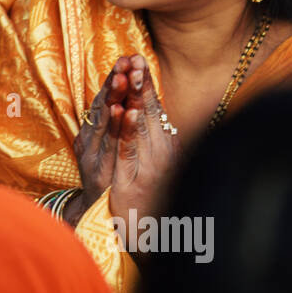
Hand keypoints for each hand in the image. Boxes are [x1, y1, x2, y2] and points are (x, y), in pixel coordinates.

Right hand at [73, 56, 136, 208]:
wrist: (98, 216)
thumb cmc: (106, 181)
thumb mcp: (108, 150)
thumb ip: (114, 127)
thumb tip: (126, 99)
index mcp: (92, 133)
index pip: (105, 100)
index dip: (114, 79)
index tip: (127, 58)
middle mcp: (89, 141)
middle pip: (102, 106)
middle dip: (114, 81)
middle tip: (125, 60)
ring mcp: (93, 156)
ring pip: (104, 121)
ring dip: (114, 97)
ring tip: (123, 77)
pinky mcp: (100, 171)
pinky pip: (112, 146)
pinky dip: (118, 127)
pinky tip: (125, 111)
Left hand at [108, 55, 181, 244]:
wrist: (142, 235)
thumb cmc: (148, 193)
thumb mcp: (152, 160)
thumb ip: (151, 133)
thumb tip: (141, 103)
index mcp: (164, 144)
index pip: (154, 106)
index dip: (145, 82)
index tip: (137, 58)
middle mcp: (159, 152)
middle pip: (148, 110)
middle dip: (139, 83)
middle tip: (134, 57)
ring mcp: (147, 165)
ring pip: (140, 125)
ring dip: (134, 98)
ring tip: (129, 74)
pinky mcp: (132, 179)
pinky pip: (130, 149)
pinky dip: (129, 129)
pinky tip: (127, 111)